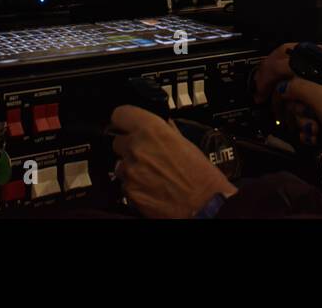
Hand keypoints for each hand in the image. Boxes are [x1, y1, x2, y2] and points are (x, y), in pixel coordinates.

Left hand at [110, 105, 236, 217]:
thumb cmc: (201, 177)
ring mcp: (130, 171)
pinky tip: (151, 188)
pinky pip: (124, 184)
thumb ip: (166, 132)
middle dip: (129, 147)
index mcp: (151, 130)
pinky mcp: (129, 192)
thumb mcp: (187, 144)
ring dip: (131, 168)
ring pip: (120, 164)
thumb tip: (160, 127)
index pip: (120, 114)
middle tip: (146, 155)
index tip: (127, 124)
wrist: (204, 207)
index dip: (124, 120)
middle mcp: (137, 148)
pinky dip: (134, 185)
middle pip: (118, 141)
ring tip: (152, 175)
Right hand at [275, 71, 321, 176]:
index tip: (262, 84)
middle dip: (293, 103)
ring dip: (303, 120)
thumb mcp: (320, 96)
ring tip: (314, 127)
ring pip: (297, 108)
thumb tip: (281, 89)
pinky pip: (302, 123)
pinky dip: (306, 131)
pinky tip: (315, 136)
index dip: (277, 71)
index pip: (297, 64)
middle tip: (283, 106)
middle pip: (294, 88)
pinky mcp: (320, 123)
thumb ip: (297, 86)